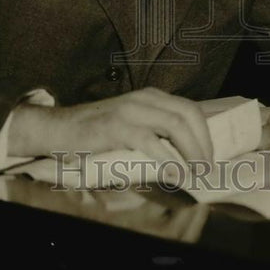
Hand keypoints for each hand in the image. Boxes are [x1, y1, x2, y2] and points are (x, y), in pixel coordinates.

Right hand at [8, 87, 212, 163]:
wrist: (59, 129)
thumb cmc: (96, 133)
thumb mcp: (130, 125)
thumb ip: (154, 132)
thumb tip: (185, 156)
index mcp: (150, 97)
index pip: (190, 109)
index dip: (206, 134)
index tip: (210, 158)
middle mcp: (143, 99)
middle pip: (188, 115)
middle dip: (204, 142)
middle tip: (207, 168)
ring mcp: (129, 111)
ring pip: (174, 124)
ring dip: (191, 150)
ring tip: (196, 172)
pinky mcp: (115, 127)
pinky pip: (149, 141)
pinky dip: (166, 158)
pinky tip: (174, 173)